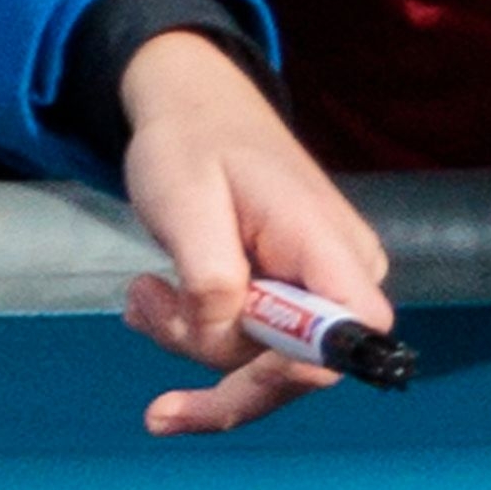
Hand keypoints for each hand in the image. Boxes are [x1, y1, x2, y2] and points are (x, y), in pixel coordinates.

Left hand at [111, 30, 391, 438]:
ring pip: (263, 361)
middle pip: (297, 367)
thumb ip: (210, 280)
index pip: (348, 337)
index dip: (292, 371)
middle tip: (142, 314)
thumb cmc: (192, 143)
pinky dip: (197, 333)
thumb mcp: (184, 204)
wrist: (198, 110)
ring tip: (145, 291)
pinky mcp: (297, 301)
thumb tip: (224, 343)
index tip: (225, 379)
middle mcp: (344, 280)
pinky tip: (160, 299)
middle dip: (210, 356)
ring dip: (190, 338)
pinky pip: (254, 346)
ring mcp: (324, 294)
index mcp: (329, 248)